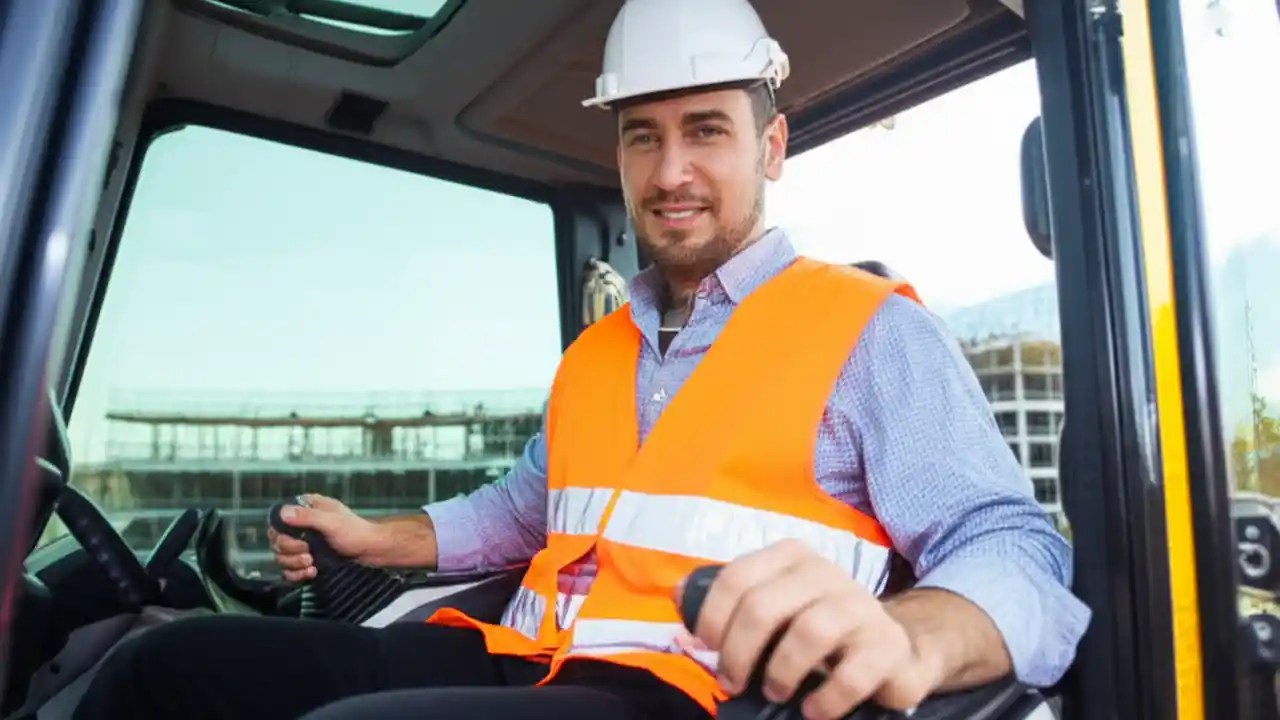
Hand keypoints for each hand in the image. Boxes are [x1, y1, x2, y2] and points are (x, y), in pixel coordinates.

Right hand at [267, 494, 383, 581]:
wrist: (371, 551)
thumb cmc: (356, 532)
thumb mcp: (332, 522)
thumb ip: (307, 517)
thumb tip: (283, 513)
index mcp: (306, 508)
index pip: (277, 520)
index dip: (281, 534)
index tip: (299, 541)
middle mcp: (301, 524)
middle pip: (277, 541)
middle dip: (290, 551)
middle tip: (308, 555)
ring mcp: (304, 543)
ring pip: (282, 556)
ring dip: (293, 564)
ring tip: (311, 564)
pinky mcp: (308, 559)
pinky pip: (290, 569)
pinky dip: (297, 574)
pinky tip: (312, 572)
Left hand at [681, 539, 940, 719]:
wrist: (892, 647)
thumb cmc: (814, 626)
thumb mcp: (770, 608)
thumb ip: (724, 606)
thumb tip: (679, 607)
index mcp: (790, 557)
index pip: (737, 577)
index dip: (712, 617)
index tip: (705, 649)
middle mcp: (826, 572)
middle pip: (766, 606)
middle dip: (738, 652)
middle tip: (731, 682)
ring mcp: (861, 606)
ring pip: (809, 632)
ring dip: (780, 671)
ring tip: (773, 692)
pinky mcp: (887, 645)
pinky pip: (852, 673)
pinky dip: (825, 698)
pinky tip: (812, 709)